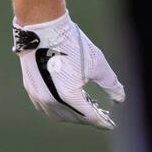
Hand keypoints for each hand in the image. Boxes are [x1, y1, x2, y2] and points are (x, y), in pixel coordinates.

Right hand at [12, 12, 124, 129]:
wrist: (44, 27)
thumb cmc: (72, 43)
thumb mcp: (98, 63)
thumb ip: (111, 84)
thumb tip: (120, 99)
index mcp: (68, 97)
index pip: (89, 116)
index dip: (102, 121)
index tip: (111, 124)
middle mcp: (50, 100)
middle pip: (73, 117)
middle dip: (88, 118)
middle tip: (101, 115)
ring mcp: (38, 95)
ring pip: (57, 114)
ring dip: (72, 115)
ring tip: (86, 108)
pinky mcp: (31, 87)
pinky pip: (45, 106)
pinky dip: (58, 108)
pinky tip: (66, 101)